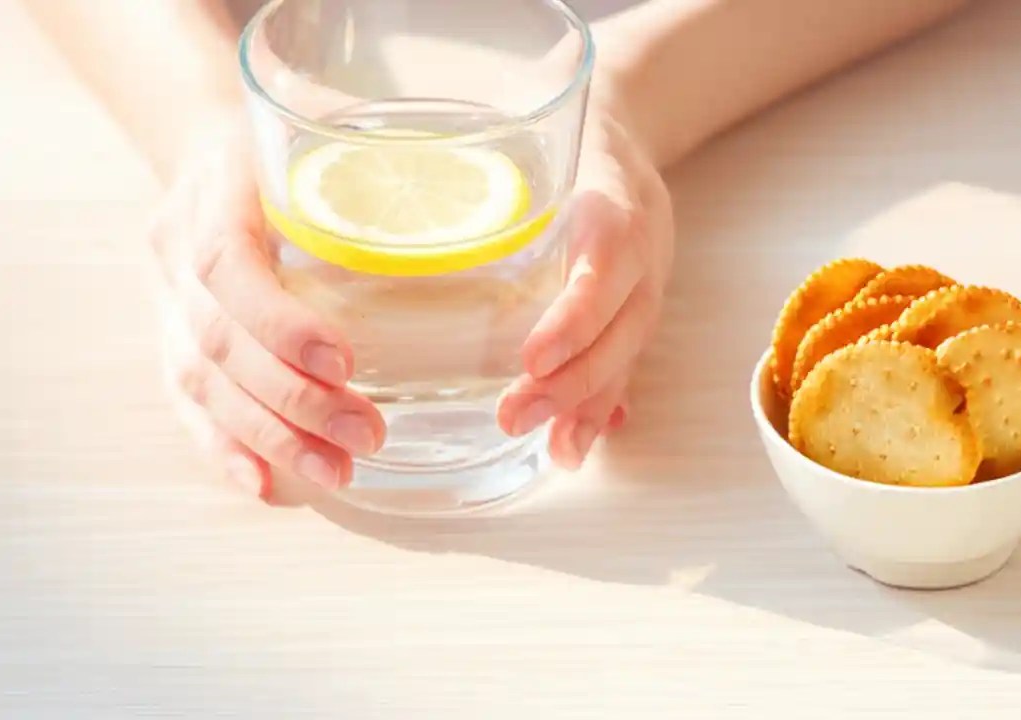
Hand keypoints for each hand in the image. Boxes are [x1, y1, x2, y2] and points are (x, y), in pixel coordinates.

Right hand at [147, 117, 384, 500]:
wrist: (210, 143)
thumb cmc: (295, 135)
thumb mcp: (332, 124)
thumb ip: (388, 157)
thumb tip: (492, 192)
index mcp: (215, 187)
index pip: (228, 264)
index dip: (280, 321)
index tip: (344, 361)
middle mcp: (176, 247)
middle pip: (220, 341)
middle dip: (294, 399)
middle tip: (368, 434)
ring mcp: (166, 297)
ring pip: (202, 383)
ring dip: (271, 436)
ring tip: (337, 471)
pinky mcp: (172, 337)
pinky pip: (188, 403)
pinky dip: (228, 447)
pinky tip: (268, 486)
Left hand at [496, 90, 674, 468]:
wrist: (625, 135)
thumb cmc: (557, 143)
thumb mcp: (538, 146)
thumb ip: (478, 177)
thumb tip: (373, 191)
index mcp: (613, 213)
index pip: (603, 274)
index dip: (572, 322)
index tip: (529, 360)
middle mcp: (641, 259)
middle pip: (618, 334)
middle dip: (570, 384)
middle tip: (511, 416)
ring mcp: (647, 291)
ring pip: (626, 359)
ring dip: (587, 408)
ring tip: (553, 450)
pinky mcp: (638, 314)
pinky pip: (627, 368)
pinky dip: (602, 411)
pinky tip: (573, 445)